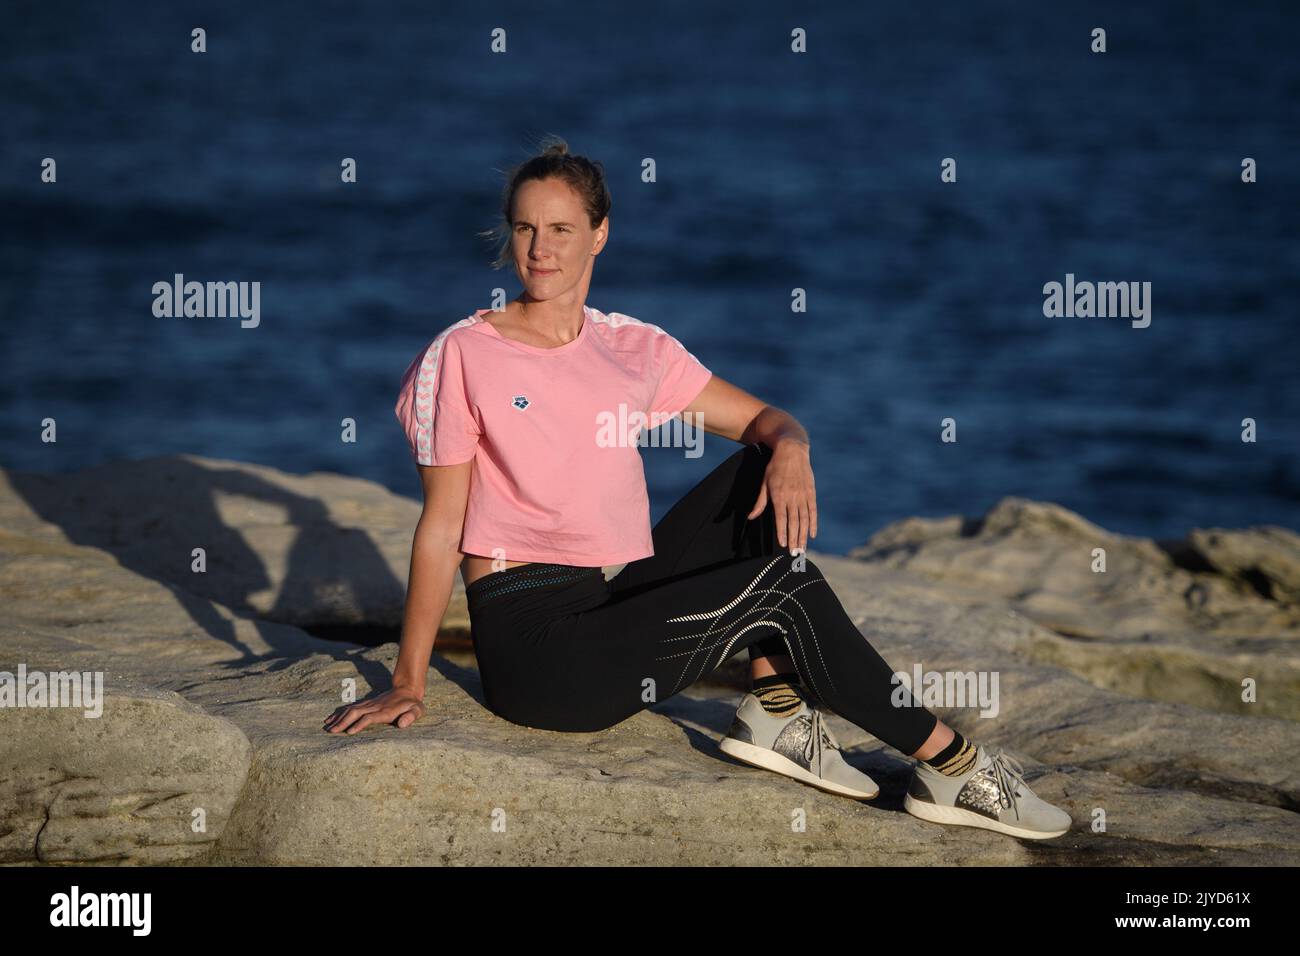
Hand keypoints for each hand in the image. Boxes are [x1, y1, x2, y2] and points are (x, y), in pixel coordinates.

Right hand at [324, 687, 425, 734]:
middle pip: (356, 713)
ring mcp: (369, 704)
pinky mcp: (366, 703)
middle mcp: (375, 706)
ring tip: (327, 727)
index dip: (360, 724)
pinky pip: (350, 708)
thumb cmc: (412, 704)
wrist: (407, 689)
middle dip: (343, 722)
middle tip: (331, 732)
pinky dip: (339, 713)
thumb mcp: (417, 710)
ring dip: (339, 718)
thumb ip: (411, 716)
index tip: (349, 732)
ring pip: (351, 710)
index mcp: (386, 711)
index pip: (370, 717)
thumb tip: (403, 724)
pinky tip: (330, 719)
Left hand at [746, 439, 816, 554]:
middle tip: (795, 553)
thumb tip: (751, 517)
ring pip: (805, 519)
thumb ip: (760, 502)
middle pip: (794, 522)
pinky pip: (813, 511)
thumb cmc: (774, 467)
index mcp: (779, 495)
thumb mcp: (764, 482)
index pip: (781, 518)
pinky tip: (812, 534)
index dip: (782, 532)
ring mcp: (803, 495)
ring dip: (804, 535)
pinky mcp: (811, 492)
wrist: (792, 450)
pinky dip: (813, 523)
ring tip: (802, 548)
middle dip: (794, 538)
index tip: (783, 544)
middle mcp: (792, 496)